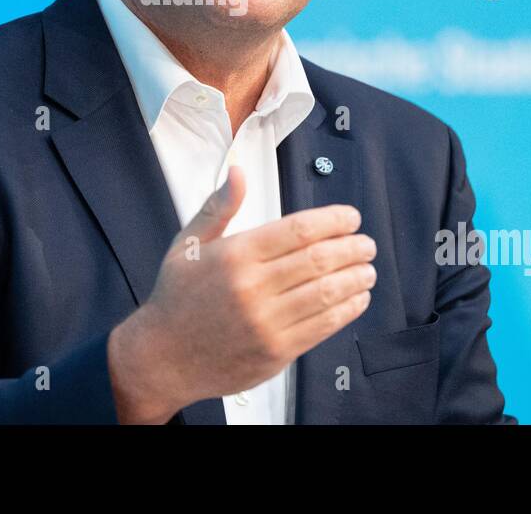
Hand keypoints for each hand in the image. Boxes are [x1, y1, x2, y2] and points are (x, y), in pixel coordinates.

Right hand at [108, 164, 376, 422]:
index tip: (351, 217)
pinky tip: (357, 299)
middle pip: (318, 260)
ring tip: (368, 269)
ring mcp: (266, 322)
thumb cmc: (177, 296)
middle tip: (366, 244)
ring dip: (356, 278)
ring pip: (326, 293)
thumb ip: (219, 207)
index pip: (297, 230)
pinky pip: (322, 327)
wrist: (163, 358)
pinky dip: (347, 310)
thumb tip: (239, 171)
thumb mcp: (188, 244)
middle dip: (352, 248)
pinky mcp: (276, 352)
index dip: (333, 221)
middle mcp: (252, 287)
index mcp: (235, 254)